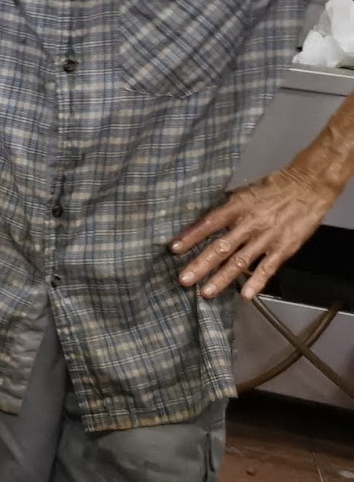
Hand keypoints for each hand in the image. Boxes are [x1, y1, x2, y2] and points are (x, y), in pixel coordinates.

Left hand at [171, 164, 338, 300]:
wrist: (308, 186)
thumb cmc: (272, 188)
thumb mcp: (243, 193)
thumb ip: (225, 209)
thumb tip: (201, 223)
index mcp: (237, 207)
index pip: (209, 223)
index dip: (191, 236)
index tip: (174, 249)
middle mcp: (250, 223)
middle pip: (221, 247)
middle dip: (201, 265)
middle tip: (184, 280)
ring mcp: (267, 238)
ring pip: (240, 261)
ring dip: (222, 278)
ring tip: (206, 292)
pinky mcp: (284, 248)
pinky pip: (268, 267)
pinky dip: (257, 282)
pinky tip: (245, 295)